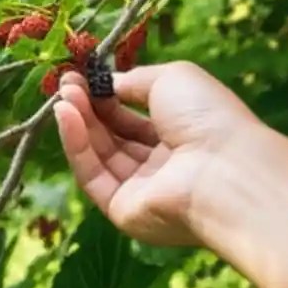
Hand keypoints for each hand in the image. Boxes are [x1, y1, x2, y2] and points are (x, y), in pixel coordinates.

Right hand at [53, 61, 261, 245]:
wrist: (225, 170)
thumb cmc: (208, 116)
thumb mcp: (170, 79)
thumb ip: (133, 80)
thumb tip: (106, 83)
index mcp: (181, 135)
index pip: (133, 118)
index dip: (107, 97)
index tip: (80, 77)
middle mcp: (162, 165)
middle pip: (114, 136)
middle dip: (89, 108)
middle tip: (65, 84)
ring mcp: (142, 190)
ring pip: (101, 154)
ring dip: (78, 123)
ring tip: (62, 96)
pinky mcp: (123, 211)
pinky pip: (94, 176)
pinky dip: (76, 146)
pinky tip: (66, 116)